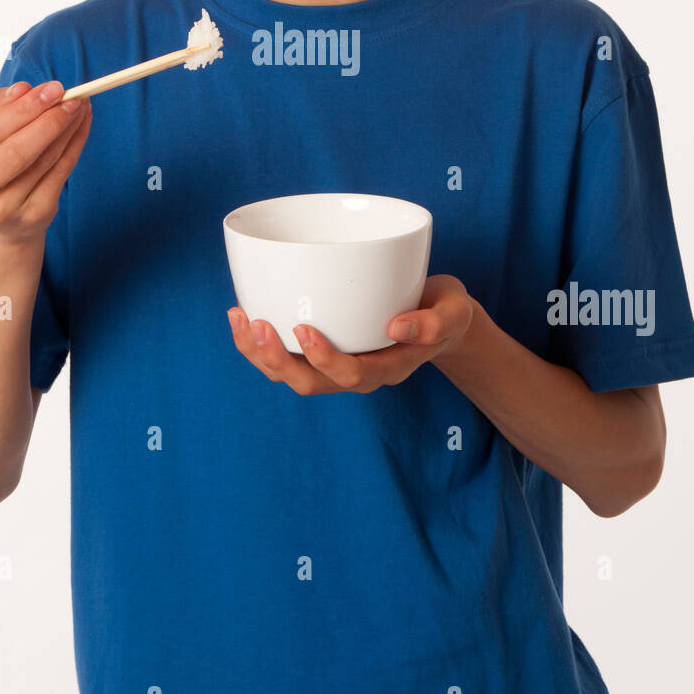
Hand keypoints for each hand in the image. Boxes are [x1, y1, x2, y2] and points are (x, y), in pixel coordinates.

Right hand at [0, 80, 91, 243]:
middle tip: (70, 96)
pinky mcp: (34, 215)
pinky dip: (75, 143)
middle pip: (18, 151)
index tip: (52, 89)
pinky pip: (61, 171)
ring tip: (79, 105)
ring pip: (45, 159)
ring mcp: (3, 209)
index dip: (25, 108)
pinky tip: (81, 124)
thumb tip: (23, 89)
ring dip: (68, 127)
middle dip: (48, 119)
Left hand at [227, 274, 474, 394]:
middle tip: (257, 323)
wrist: (439, 314)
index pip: (352, 376)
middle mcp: (358, 372)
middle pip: (311, 383)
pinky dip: (260, 341)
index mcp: (388, 367)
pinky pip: (286, 356)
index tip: (304, 329)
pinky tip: (243, 313)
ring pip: (290, 374)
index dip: (325, 359)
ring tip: (239, 317)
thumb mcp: (454, 312)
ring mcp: (337, 363)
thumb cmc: (444, 310)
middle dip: (278, 360)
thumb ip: (435, 321)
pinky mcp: (323, 349)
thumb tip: (397, 326)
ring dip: (259, 353)